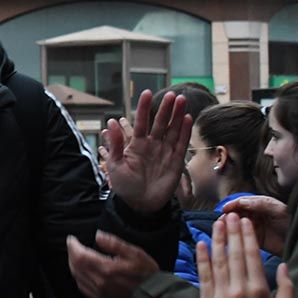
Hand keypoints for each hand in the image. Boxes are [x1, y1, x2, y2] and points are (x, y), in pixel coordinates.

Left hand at [67, 231, 159, 297]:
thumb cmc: (147, 275)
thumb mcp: (135, 253)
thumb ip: (114, 243)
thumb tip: (98, 235)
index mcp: (106, 268)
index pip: (80, 255)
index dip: (73, 246)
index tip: (71, 239)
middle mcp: (99, 281)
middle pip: (76, 266)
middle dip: (72, 254)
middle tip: (73, 246)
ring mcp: (99, 292)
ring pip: (77, 277)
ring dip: (73, 265)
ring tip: (75, 256)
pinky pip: (83, 287)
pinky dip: (78, 277)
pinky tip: (81, 273)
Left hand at [105, 91, 191, 214]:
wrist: (139, 205)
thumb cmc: (124, 185)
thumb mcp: (115, 164)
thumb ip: (115, 144)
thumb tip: (110, 122)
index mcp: (136, 144)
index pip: (141, 121)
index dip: (144, 107)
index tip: (147, 92)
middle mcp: (152, 145)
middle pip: (160, 123)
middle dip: (166, 108)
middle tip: (173, 94)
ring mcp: (164, 152)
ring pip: (172, 130)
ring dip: (177, 115)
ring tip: (182, 100)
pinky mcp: (175, 162)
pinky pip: (181, 144)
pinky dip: (184, 131)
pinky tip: (187, 118)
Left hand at [198, 214, 293, 297]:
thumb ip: (287, 286)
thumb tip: (282, 265)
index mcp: (259, 290)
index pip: (251, 256)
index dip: (246, 237)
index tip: (243, 222)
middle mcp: (239, 289)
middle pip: (234, 254)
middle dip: (231, 232)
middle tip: (229, 215)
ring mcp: (221, 295)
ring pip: (218, 261)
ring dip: (217, 239)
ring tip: (216, 223)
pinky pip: (203, 276)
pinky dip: (202, 259)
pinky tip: (201, 243)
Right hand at [222, 195, 289, 256]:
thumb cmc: (292, 222)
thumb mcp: (278, 210)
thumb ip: (262, 204)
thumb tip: (242, 201)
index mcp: (259, 204)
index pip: (242, 202)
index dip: (232, 205)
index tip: (225, 209)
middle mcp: (255, 215)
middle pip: (236, 213)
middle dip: (227, 216)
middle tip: (220, 221)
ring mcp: (253, 227)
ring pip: (236, 225)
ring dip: (228, 226)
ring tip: (221, 229)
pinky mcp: (254, 239)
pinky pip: (241, 237)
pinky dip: (233, 237)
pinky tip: (226, 238)